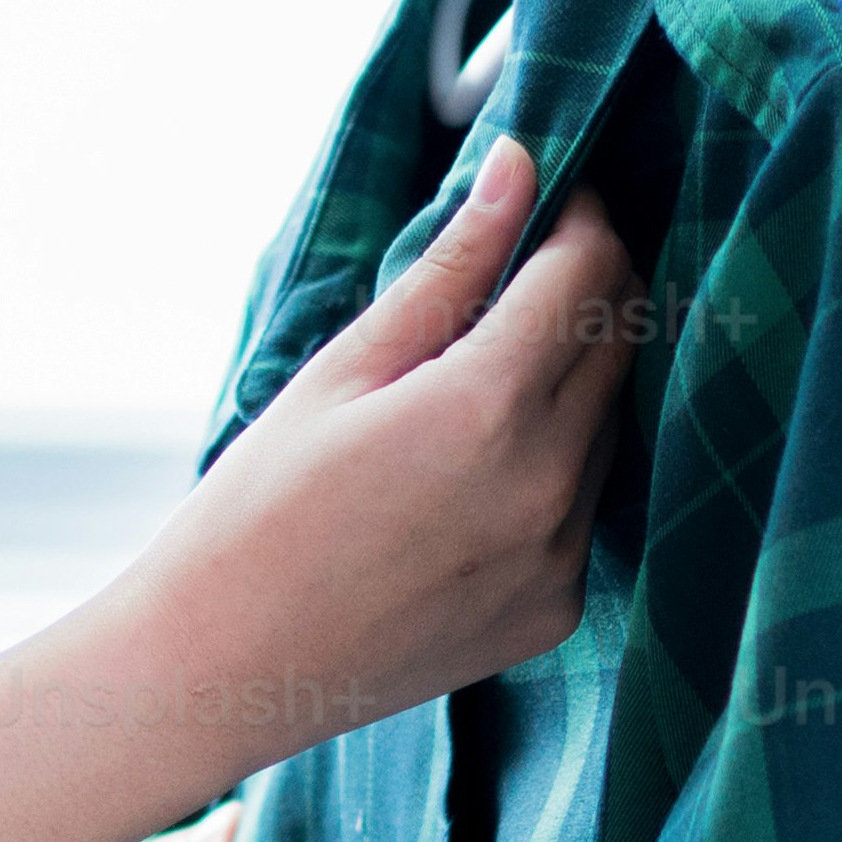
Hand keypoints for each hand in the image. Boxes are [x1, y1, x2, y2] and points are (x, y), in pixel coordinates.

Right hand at [97, 137, 640, 809]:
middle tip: (531, 261)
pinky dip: (560, 462)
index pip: (587, 275)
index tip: (550, 197)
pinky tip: (484, 460)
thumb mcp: (343, 371)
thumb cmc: (256, 511)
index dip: (578, 219)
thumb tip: (516, 171)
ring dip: (579, 374)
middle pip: (620, 344)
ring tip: (495, 362)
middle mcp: (546, 485)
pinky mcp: (555, 610)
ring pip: (612, 425)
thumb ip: (447, 270)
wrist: (221, 670)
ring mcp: (559, 557)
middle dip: (590, 285)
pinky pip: (588, 507)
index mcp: (485, 409)